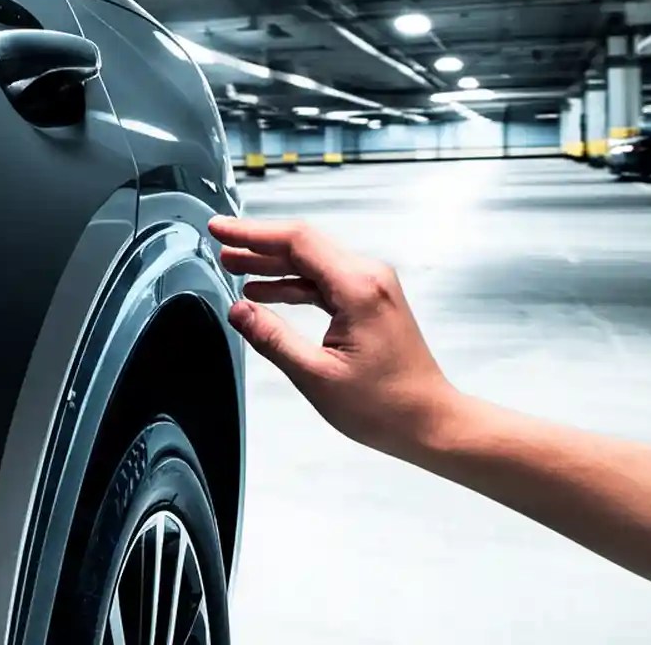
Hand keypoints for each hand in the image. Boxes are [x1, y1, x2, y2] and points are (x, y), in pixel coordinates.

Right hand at [209, 216, 458, 456]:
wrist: (430, 421)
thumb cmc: (385, 405)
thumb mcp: (316, 376)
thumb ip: (272, 338)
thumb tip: (238, 310)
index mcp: (357, 287)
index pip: (296, 241)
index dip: (252, 233)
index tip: (220, 230)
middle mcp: (368, 277)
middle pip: (304, 244)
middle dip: (258, 244)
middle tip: (220, 245)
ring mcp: (372, 288)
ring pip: (312, 262)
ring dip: (273, 264)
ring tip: (234, 266)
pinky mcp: (370, 302)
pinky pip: (324, 281)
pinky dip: (293, 282)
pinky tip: (265, 291)